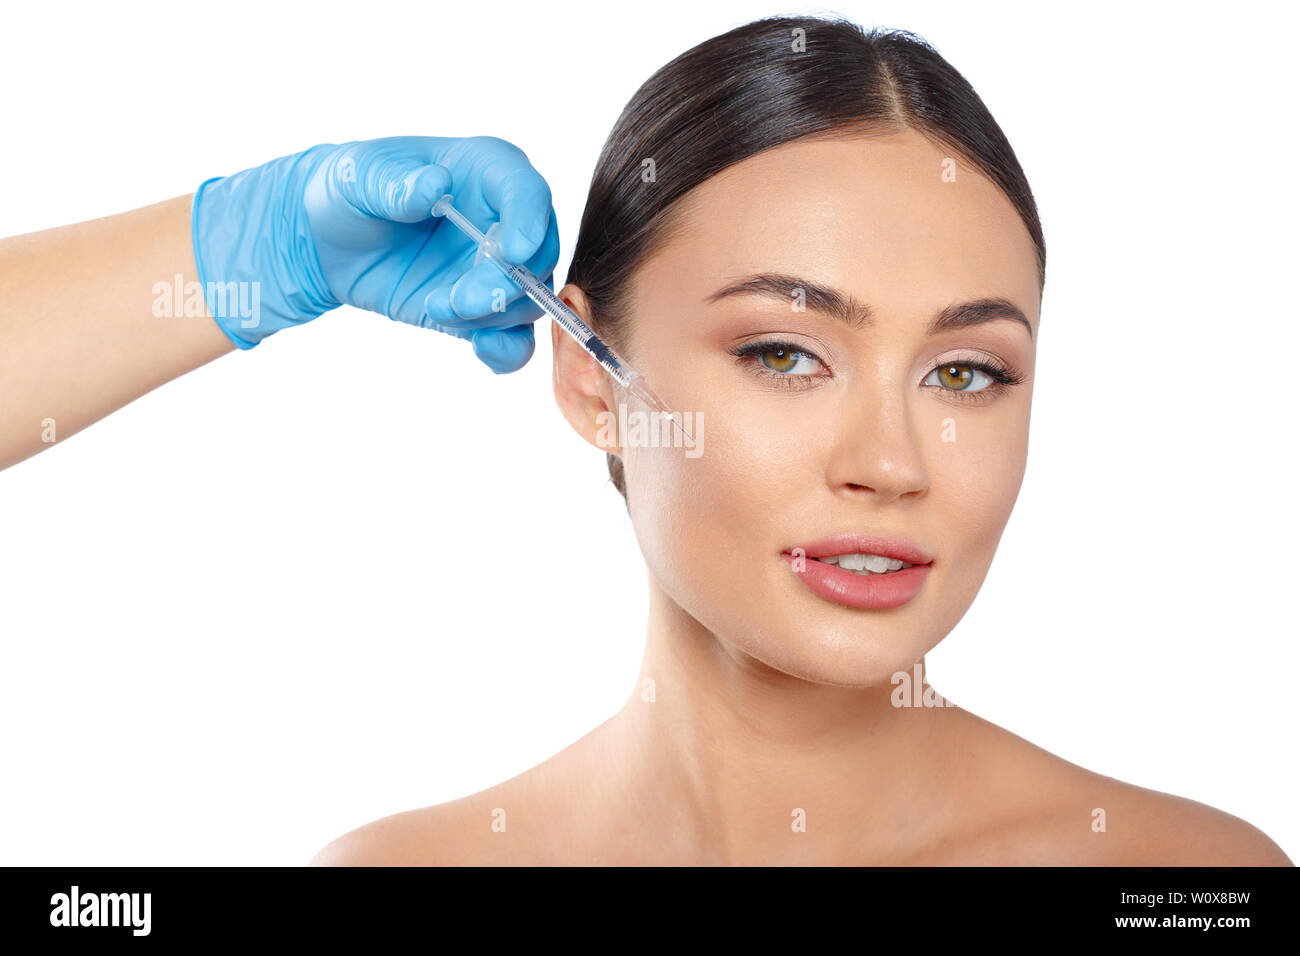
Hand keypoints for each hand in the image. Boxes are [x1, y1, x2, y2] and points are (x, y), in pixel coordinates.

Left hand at [191, 135, 559, 371]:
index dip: (529, 223)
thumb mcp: (358, 176)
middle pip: (538, 256)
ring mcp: (498, 268)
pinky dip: (506, 352)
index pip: (527, 194)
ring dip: (489, 315)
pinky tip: (480, 349)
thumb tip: (433, 187)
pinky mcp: (484, 310)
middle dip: (505, 284)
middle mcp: (505, 219)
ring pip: (527, 301)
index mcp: (487, 170)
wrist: (329, 240)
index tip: (512, 252)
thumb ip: (395, 182)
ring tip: (434, 307)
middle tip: (456, 300)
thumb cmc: (350, 190)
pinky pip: (515, 339)